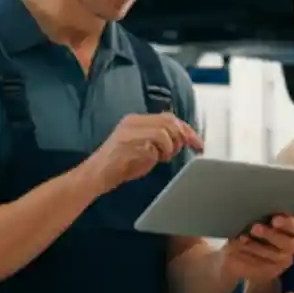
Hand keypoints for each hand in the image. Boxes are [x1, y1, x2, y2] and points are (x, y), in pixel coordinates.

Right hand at [82, 113, 203, 193]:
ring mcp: (129, 132)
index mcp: (136, 120)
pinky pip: (152, 145)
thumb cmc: (119, 165)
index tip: (198, 143)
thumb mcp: (143, 148)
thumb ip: (159, 140)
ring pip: (164, 132)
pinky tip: (152, 160)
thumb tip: (182, 139)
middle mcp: (133, 122)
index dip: (187, 129)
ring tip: (162, 157)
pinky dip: (157, 154)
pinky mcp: (127, 144)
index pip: (169, 117)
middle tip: (183, 151)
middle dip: (183, 137)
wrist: (95, 175)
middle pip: (169, 121)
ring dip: (170, 147)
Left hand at [221, 214, 293, 282]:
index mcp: (290, 228)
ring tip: (242, 239)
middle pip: (289, 244)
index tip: (275, 220)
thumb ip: (259, 215)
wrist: (235, 252)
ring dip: (258, 247)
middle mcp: (290, 244)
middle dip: (271, 235)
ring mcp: (283, 260)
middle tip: (254, 228)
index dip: (288, 224)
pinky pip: (264, 267)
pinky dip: (250, 258)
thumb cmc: (247, 228)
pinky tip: (239, 251)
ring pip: (276, 256)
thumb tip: (256, 209)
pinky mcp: (271, 272)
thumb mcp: (252, 219)